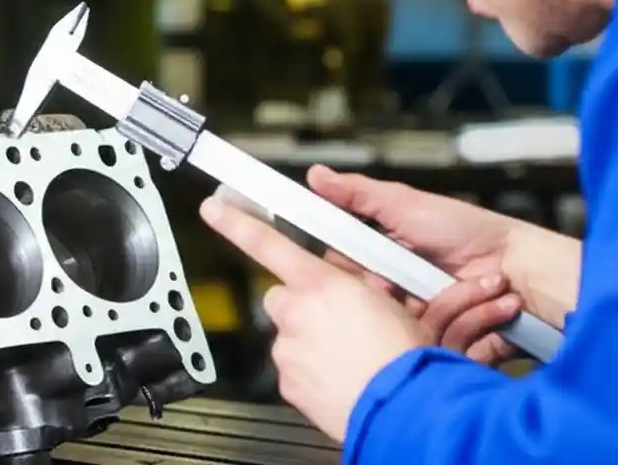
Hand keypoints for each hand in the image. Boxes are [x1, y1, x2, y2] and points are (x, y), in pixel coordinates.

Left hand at [201, 198, 431, 441]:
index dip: (235, 223)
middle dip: (301, 305)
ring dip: (309, 341)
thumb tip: (350, 280)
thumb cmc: (404, 356)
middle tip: (333, 320)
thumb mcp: (390, 301)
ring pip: (288, 337)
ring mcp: (287, 351)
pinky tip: (338, 378)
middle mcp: (295, 314)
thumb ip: (357, 284)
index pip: (267, 245)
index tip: (213, 209)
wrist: (404, 408)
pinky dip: (310, 372)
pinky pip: (293, 369)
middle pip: (281, 298)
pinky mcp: (287, 384)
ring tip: (346, 357)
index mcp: (319, 285)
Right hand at [310, 163, 577, 334]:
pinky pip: (448, 346)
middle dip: (404, 299)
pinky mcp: (452, 348)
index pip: (347, 280)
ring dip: (457, 302)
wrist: (526, 266)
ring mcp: (425, 325)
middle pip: (374, 313)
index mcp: (382, 265)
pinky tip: (496, 302)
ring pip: (414, 330)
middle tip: (425, 286)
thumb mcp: (407, 205)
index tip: (377, 277)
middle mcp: (399, 299)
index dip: (357, 281)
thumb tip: (316, 175)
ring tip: (484, 282)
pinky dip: (478, 319)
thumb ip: (357, 194)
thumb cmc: (471, 233)